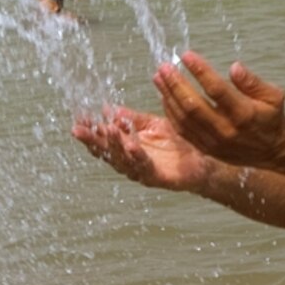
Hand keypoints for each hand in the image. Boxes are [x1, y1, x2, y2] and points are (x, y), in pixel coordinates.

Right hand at [70, 104, 215, 192]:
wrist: (206, 159)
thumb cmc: (178, 143)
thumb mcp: (152, 125)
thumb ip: (132, 118)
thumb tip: (108, 108)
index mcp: (127, 147)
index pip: (103, 138)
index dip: (90, 129)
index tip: (79, 117)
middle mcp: (130, 161)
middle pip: (106, 151)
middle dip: (92, 139)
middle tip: (79, 128)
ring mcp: (142, 170)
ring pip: (122, 159)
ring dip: (114, 144)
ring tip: (107, 129)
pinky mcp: (157, 177)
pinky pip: (143, 167)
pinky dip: (136, 156)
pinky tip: (131, 145)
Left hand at [155, 51, 284, 164]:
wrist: (271, 151)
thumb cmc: (271, 116)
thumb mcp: (273, 95)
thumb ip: (253, 82)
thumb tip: (234, 67)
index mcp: (244, 114)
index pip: (217, 90)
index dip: (200, 71)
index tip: (186, 55)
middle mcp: (226, 130)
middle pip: (193, 106)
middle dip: (176, 84)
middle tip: (165, 66)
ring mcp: (213, 142)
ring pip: (183, 119)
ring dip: (168, 96)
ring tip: (159, 77)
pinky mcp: (204, 148)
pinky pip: (182, 130)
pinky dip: (171, 112)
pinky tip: (164, 96)